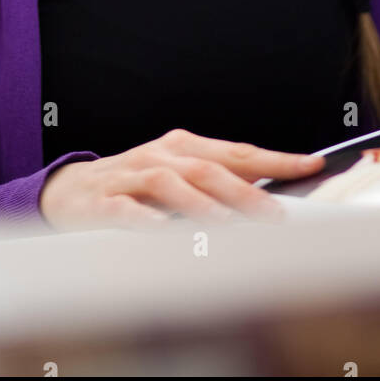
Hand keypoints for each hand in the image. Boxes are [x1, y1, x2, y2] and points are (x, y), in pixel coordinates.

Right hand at [38, 127, 324, 232]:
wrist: (68, 192)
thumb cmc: (136, 188)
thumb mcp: (178, 178)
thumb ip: (219, 183)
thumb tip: (273, 197)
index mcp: (184, 147)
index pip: (238, 152)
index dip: (275, 159)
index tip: (311, 165)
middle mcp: (160, 156)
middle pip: (209, 169)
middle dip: (246, 192)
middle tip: (276, 216)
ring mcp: (130, 176)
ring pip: (171, 184)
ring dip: (202, 206)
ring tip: (228, 225)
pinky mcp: (102, 202)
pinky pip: (128, 209)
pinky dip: (148, 220)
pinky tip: (167, 233)